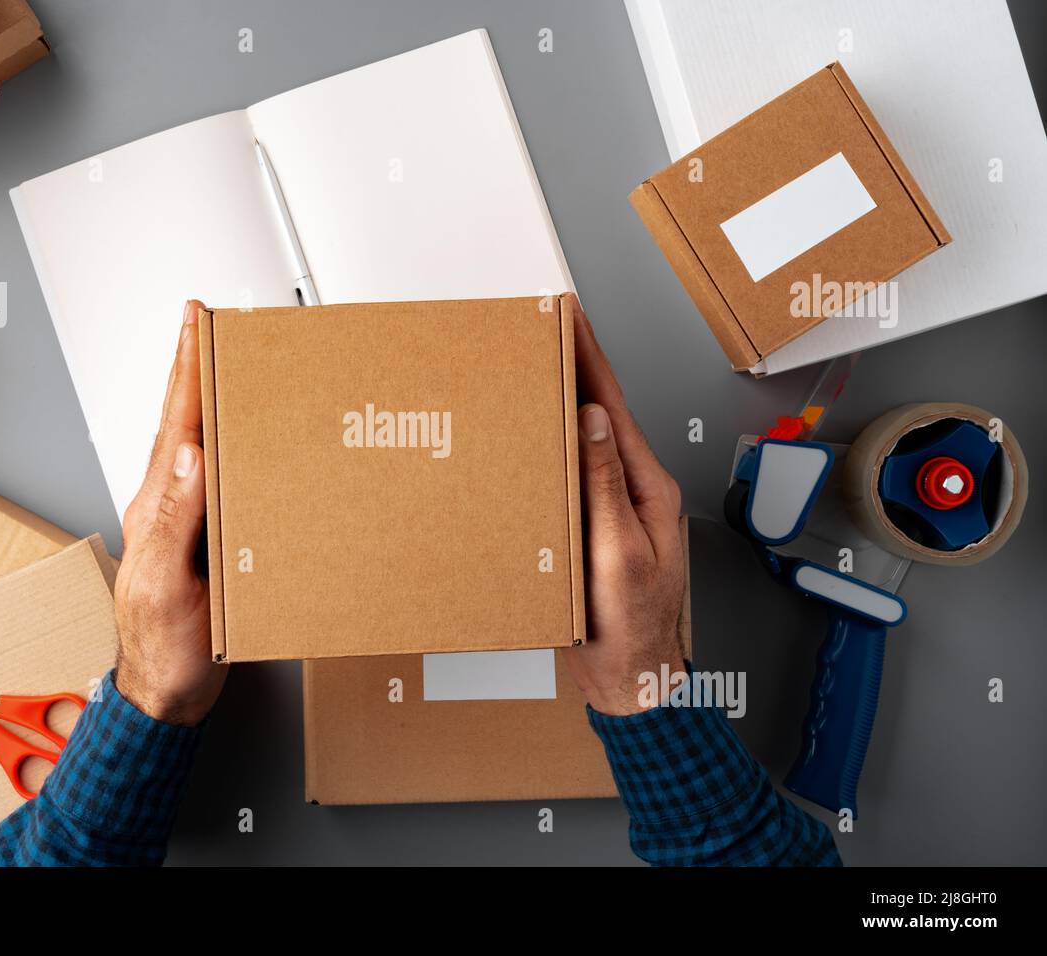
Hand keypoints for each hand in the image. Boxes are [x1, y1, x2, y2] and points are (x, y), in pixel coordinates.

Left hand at [114, 300, 226, 724]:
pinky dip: (234, 449)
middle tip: (214, 325)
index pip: (174, 421)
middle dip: (199, 368)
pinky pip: (220, 483)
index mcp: (155, 505)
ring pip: (202, 446)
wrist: (166, 694)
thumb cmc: (161, 648)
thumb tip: (188, 453)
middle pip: (185, 422)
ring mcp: (185, 523)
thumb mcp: (164, 584)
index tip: (195, 321)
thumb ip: (174, 520)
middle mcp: (169, 505)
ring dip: (215, 402)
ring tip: (234, 366)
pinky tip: (249, 444)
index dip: (186, 367)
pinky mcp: (205, 543)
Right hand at [562, 299, 685, 716]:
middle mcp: (633, 491)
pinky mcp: (592, 530)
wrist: (629, 679)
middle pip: (602, 418)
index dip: (592, 361)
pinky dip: (549, 450)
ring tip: (533, 369)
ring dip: (560, 405)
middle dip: (574, 369)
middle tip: (545, 330)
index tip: (571, 319)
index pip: (617, 410)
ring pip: (584, 445)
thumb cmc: (632, 626)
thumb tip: (596, 420)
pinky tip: (530, 440)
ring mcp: (613, 510)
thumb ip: (606, 485)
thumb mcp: (619, 552)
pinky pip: (570, 478)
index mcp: (648, 488)